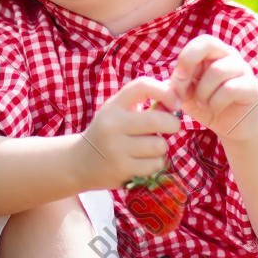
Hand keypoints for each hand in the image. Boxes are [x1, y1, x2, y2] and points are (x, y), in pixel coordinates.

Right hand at [74, 76, 182, 190]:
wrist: (80, 162)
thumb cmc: (107, 132)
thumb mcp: (117, 110)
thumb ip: (143, 101)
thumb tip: (177, 96)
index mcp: (113, 106)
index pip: (142, 87)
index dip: (165, 91)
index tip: (175, 102)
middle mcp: (112, 125)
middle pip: (158, 120)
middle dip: (173, 124)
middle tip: (172, 126)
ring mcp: (116, 149)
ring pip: (159, 145)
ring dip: (161, 147)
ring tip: (149, 147)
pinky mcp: (122, 170)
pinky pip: (155, 165)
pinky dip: (155, 163)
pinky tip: (144, 161)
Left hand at [169, 34, 257, 143]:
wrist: (232, 128)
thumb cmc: (207, 106)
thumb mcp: (186, 95)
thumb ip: (175, 86)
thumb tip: (163, 86)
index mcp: (214, 53)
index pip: (201, 41)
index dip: (186, 57)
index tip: (178, 79)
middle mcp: (230, 56)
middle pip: (209, 44)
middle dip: (189, 65)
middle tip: (186, 89)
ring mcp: (244, 71)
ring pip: (217, 70)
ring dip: (203, 92)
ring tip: (203, 103)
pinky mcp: (252, 88)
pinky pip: (230, 89)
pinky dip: (216, 102)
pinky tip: (215, 109)